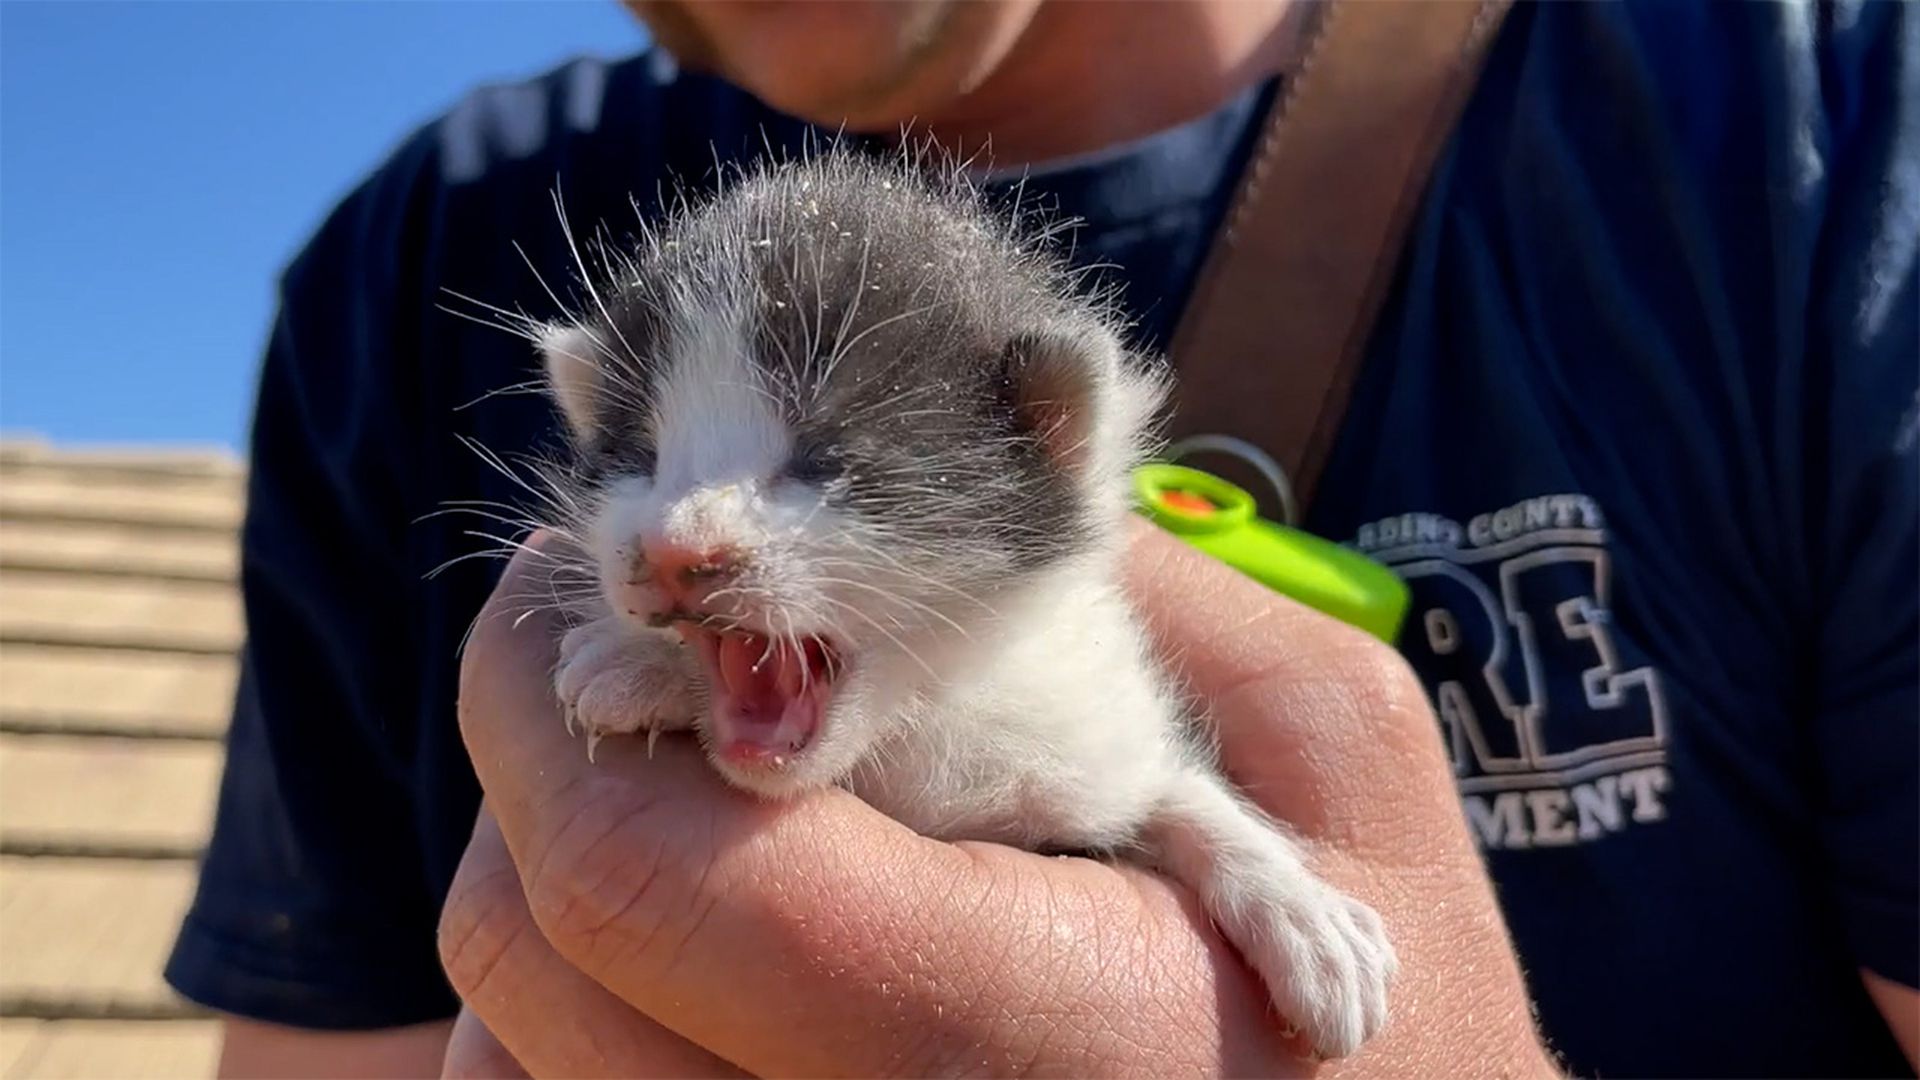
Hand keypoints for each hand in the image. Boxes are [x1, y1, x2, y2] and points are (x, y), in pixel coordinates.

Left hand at [438, 522, 1551, 1076]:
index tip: (571, 570)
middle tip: (586, 641)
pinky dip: (564, 1021)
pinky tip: (677, 941)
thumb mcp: (1340, 755)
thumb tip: (975, 441)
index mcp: (1022, 1016)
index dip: (546, 693)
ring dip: (534, 885)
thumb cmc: (1409, 1016)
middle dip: (523, 756)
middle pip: (539, 960)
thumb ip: (1160, 595)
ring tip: (641, 778)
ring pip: (515, 1060)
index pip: (652, 874)